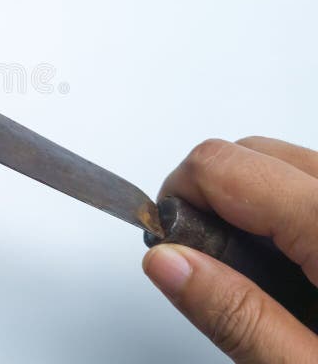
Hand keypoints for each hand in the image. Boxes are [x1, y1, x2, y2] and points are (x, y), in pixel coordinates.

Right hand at [143, 137, 317, 362]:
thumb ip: (239, 317)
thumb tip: (165, 263)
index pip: (222, 165)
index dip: (178, 198)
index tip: (174, 244)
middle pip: (248, 151)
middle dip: (211, 197)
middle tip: (217, 266)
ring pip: (280, 159)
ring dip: (249, 200)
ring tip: (264, 272)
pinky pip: (306, 178)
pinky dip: (283, 206)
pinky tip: (297, 261)